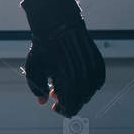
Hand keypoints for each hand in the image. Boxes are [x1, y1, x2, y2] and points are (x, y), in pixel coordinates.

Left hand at [20, 0, 105, 115]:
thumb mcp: (34, 67)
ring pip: (91, 90)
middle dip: (70, 102)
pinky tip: (81, 83)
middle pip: (81, 99)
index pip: (70, 104)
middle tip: (58, 97)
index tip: (55, 108)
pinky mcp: (97, 58)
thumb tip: (43, 102)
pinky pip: (99, 78)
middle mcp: (81, 72)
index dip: (64, 110)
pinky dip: (92, 84)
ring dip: (80, 94)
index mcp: (64, 76)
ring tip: (65, 88)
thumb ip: (37, 88)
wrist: (57, 23)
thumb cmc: (42, 46)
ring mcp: (91, 65)